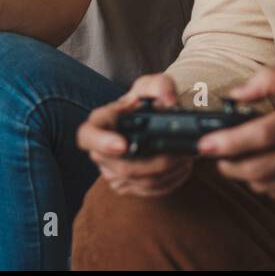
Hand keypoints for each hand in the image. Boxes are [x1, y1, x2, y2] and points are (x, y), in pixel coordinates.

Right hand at [76, 74, 194, 196]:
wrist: (155, 120)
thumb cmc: (148, 101)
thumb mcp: (153, 85)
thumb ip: (160, 86)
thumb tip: (168, 102)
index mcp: (101, 122)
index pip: (88, 135)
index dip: (102, 142)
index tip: (123, 145)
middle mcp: (100, 150)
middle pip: (122, 167)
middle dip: (156, 163)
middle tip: (180, 154)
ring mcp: (112, 171)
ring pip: (139, 181)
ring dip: (168, 172)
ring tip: (186, 157)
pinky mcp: (127, 186)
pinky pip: (149, 190)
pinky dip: (170, 180)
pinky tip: (181, 167)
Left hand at [197, 68, 274, 200]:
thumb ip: (268, 81)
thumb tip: (234, 93)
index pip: (260, 134)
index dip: (229, 142)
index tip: (205, 144)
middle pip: (257, 166)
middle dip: (228, 164)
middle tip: (213, 154)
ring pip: (266, 183)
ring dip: (243, 175)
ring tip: (233, 161)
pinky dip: (265, 184)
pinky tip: (261, 170)